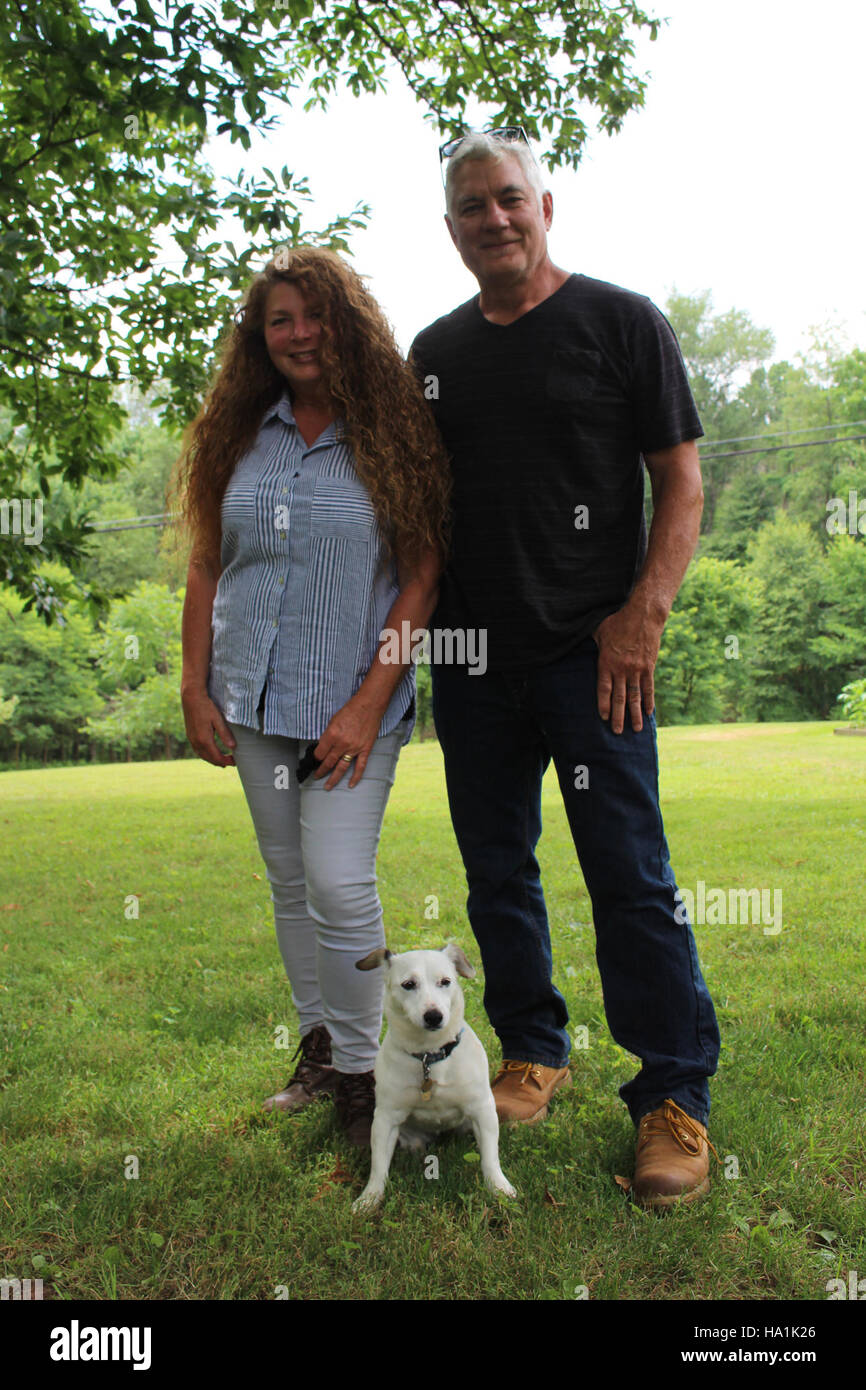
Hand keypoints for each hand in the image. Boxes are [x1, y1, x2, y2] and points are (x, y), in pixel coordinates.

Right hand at [181, 687, 235, 765]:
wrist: (191, 697)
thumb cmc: (206, 707)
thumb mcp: (218, 719)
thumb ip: (225, 734)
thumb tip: (233, 747)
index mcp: (204, 739)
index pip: (217, 757)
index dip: (226, 761)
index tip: (235, 762)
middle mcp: (196, 741)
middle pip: (209, 758)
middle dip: (220, 762)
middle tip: (230, 763)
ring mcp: (191, 739)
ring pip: (202, 755)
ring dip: (212, 760)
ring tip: (221, 761)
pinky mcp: (189, 735)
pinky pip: (197, 750)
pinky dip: (205, 754)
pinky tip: (209, 753)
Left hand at [313, 694, 384, 788]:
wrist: (369, 706)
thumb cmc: (350, 710)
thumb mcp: (333, 721)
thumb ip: (328, 735)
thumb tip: (323, 747)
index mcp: (332, 735)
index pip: (320, 753)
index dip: (316, 758)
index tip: (314, 761)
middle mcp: (342, 744)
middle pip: (328, 762)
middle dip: (321, 771)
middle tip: (316, 776)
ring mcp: (354, 748)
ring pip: (342, 768)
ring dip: (333, 779)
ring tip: (327, 786)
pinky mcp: (365, 750)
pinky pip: (360, 766)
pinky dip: (355, 777)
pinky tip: (351, 785)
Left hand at [592, 604, 663, 733]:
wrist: (643, 615)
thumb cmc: (618, 621)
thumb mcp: (599, 631)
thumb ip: (592, 643)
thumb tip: (578, 642)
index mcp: (607, 662)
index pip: (604, 688)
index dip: (604, 704)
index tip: (604, 717)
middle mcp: (622, 669)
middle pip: (620, 697)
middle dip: (618, 716)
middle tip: (617, 732)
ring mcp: (637, 669)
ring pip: (635, 696)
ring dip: (635, 714)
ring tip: (637, 730)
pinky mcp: (649, 667)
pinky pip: (649, 687)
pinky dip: (649, 701)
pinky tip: (649, 712)